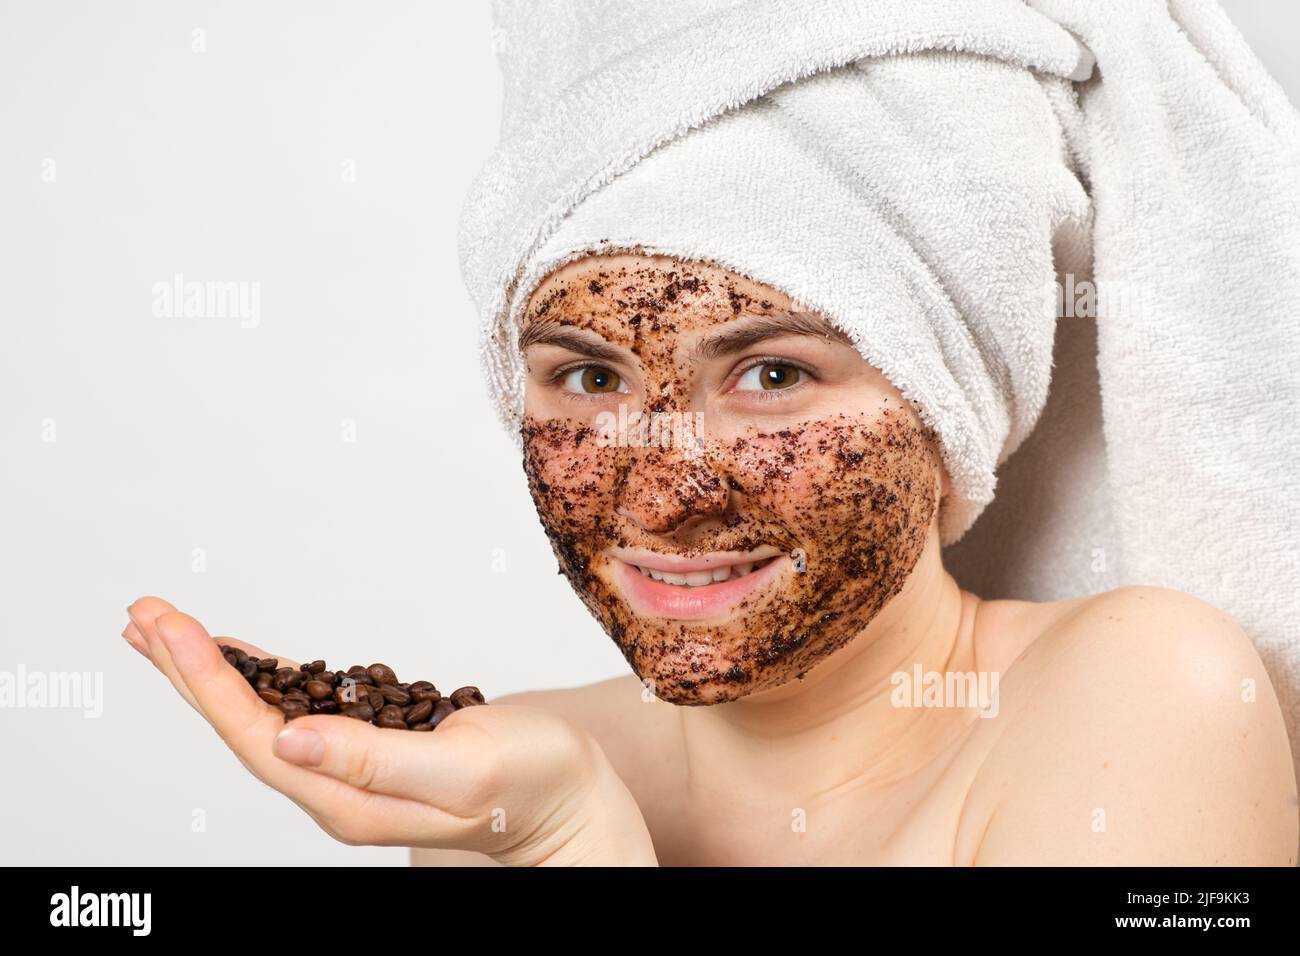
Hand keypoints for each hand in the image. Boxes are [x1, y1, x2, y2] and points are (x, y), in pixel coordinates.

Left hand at [123, 596, 657, 865]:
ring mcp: (349, 769)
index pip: (255, 736)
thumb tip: (289, 738)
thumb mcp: (462, 772)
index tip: (174, 628)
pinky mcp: (371, 746)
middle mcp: (336, 788)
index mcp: (347, 799)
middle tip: (144, 613)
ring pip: (261, 715)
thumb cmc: (530, 783)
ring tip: (170, 629)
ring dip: (214, 672)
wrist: (568, 797)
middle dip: (188, 668)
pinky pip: (298, 708)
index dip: (209, 682)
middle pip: (241, 725)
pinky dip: (263, 676)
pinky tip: (245, 660)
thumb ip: (376, 761)